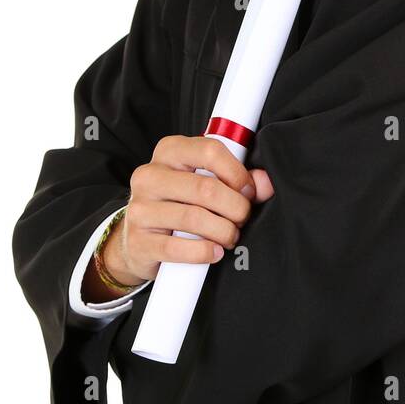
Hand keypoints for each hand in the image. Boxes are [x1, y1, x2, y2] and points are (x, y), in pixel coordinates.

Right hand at [103, 135, 275, 285]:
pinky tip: (214, 252)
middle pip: (206, 188)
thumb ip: (239, 179)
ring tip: (230, 236)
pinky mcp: (138, 241)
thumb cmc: (181, 204)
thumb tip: (266, 182)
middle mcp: (149, 175)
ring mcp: (139, 208)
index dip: (237, 173)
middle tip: (242, 218)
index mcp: (170, 151)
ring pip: (194, 218)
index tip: (249, 191)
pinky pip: (177, 248)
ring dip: (223, 231)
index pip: (210, 150)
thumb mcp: (206, 183)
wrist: (141, 241)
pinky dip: (204, 252)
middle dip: (235, 208)